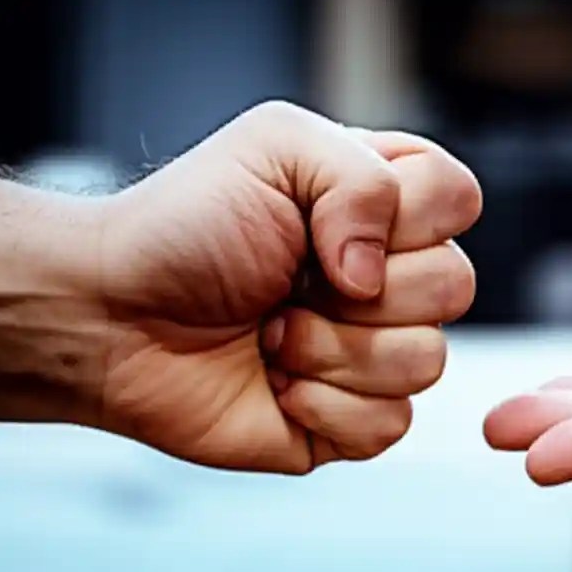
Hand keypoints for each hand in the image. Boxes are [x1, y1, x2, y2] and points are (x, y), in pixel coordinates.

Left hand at [94, 101, 480, 472]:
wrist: (112, 315)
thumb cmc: (184, 227)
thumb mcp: (273, 146)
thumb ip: (359, 176)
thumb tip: (375, 273)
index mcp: (385, 206)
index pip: (459, 199)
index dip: (404, 213)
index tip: (323, 219)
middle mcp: (392, 278)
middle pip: (455, 285)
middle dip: (357, 291)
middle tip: (289, 281)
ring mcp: (379, 350)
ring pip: (426, 361)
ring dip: (330, 349)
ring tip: (272, 333)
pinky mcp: (355, 420)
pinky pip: (390, 424)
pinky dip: (322, 404)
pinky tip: (275, 382)